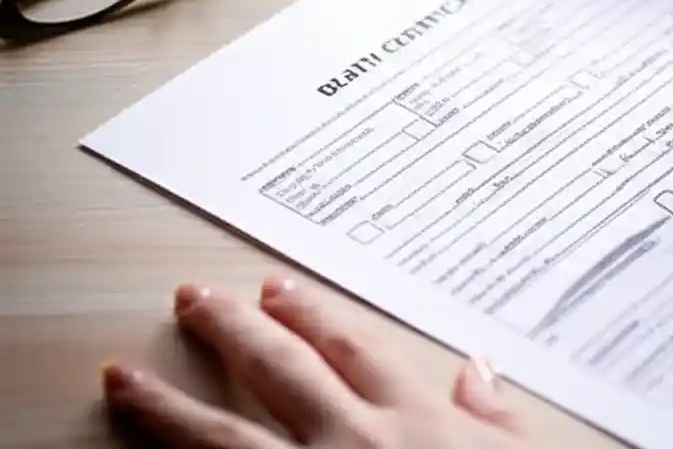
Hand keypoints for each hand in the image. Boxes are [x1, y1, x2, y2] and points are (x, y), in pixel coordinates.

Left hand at [101, 278, 531, 447]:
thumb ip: (497, 415)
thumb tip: (479, 370)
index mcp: (414, 420)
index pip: (351, 351)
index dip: (310, 316)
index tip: (276, 291)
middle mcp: (354, 442)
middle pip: (280, 372)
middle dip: (232, 330)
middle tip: (193, 300)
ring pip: (224, 437)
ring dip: (168, 405)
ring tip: (124, 378)